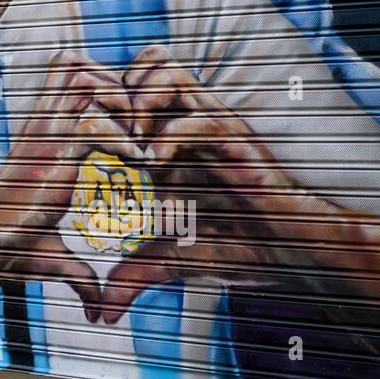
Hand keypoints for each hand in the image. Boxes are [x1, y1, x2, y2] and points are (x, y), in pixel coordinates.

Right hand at [0, 50, 141, 321]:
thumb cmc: (11, 248)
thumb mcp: (56, 251)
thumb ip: (82, 272)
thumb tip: (99, 312)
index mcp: (44, 136)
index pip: (73, 76)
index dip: (109, 88)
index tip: (135, 128)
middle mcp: (43, 128)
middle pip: (81, 67)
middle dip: (120, 85)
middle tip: (143, 127)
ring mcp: (44, 137)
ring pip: (86, 82)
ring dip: (124, 104)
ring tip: (142, 140)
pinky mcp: (48, 155)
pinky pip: (91, 124)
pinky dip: (124, 137)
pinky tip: (138, 164)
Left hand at [98, 44, 379, 323]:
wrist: (296, 251)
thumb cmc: (241, 245)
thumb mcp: (174, 259)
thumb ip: (137, 274)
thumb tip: (105, 310)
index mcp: (169, 142)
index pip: (127, 91)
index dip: (100, 106)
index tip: (82, 143)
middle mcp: (188, 126)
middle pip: (144, 68)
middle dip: (114, 93)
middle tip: (102, 135)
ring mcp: (214, 129)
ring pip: (170, 75)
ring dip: (141, 103)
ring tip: (129, 145)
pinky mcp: (240, 144)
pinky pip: (201, 120)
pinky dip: (170, 136)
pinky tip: (155, 166)